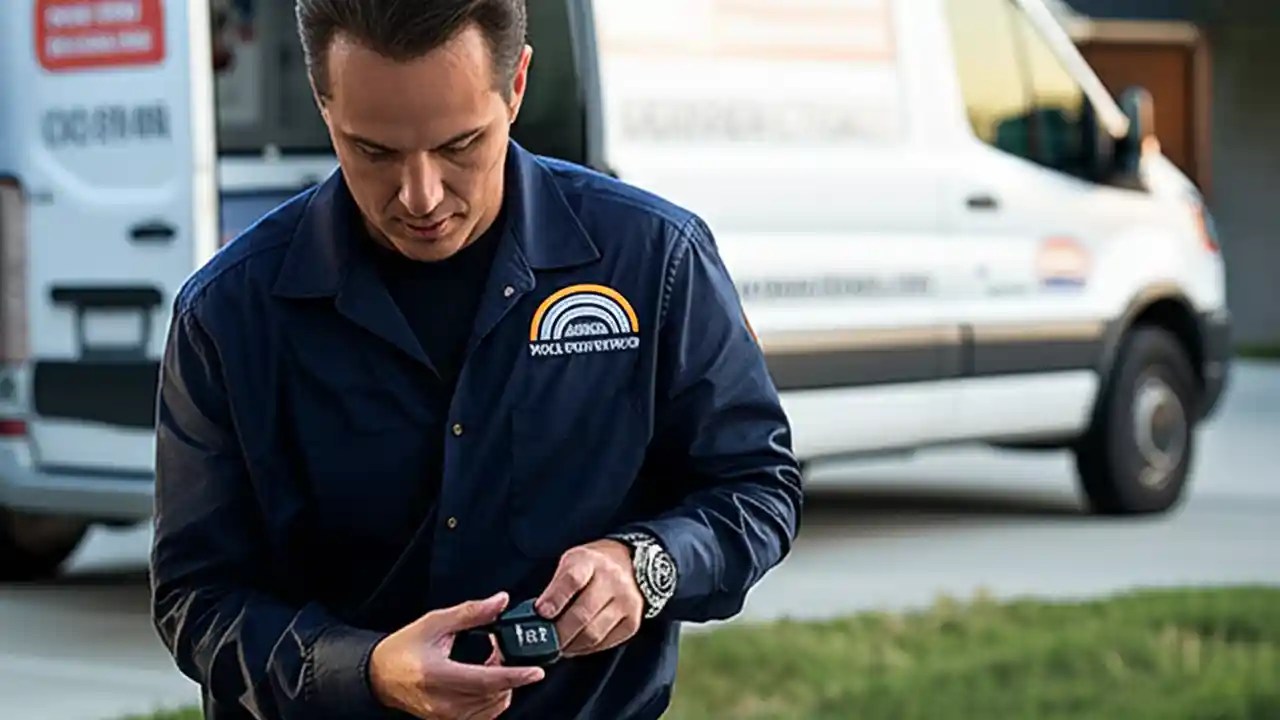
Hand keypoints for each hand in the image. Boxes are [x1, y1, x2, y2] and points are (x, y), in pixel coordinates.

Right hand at [368, 591, 544, 718]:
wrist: (379, 676)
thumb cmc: (404, 648)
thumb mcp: (435, 623)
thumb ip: (471, 613)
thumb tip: (501, 601)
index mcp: (438, 676)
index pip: (486, 680)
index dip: (515, 676)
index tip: (537, 670)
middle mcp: (443, 703)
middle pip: (493, 694)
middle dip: (509, 672)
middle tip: (504, 650)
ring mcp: (446, 717)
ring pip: (492, 707)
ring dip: (502, 685)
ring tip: (493, 663)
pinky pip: (483, 715)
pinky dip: (492, 697)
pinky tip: (486, 680)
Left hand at [535, 539, 643, 657]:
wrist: (630, 564)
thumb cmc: (592, 566)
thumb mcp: (571, 562)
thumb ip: (554, 586)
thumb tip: (535, 617)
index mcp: (590, 561)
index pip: (572, 580)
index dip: (555, 598)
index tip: (541, 612)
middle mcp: (612, 580)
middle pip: (582, 614)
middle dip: (558, 633)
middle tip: (543, 642)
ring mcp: (625, 602)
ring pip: (593, 634)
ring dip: (570, 645)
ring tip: (557, 647)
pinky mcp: (632, 622)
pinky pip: (605, 643)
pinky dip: (586, 649)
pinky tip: (575, 646)